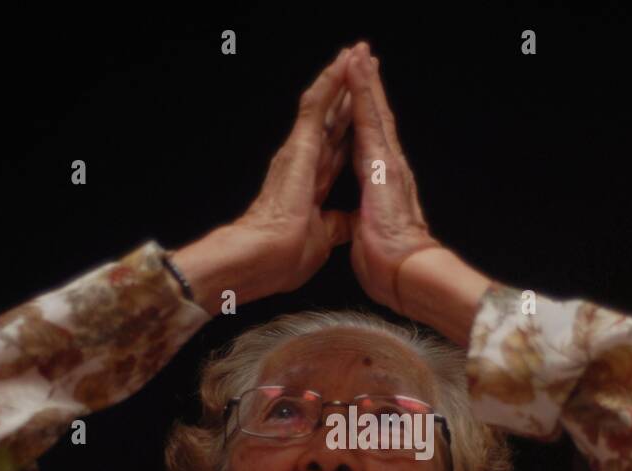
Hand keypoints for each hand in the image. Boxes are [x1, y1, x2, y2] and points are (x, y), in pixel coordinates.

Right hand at [229, 45, 357, 297]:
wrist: (268, 257)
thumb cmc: (286, 255)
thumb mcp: (323, 238)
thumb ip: (334, 224)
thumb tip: (345, 223)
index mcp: (313, 183)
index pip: (337, 147)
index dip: (351, 128)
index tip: (363, 111)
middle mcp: (306, 161)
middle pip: (333, 120)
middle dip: (348, 95)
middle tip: (362, 68)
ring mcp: (301, 151)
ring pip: (323, 105)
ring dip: (340, 78)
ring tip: (354, 53)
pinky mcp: (299, 145)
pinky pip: (315, 105)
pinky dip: (329, 83)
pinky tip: (341, 63)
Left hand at [342, 43, 442, 313]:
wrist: (406, 272)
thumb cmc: (390, 264)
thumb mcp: (371, 239)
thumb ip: (368, 225)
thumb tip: (364, 228)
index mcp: (380, 186)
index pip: (368, 145)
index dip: (363, 120)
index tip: (359, 100)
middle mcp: (387, 168)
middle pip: (375, 121)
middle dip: (368, 90)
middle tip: (364, 60)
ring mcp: (387, 161)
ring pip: (373, 112)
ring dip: (366, 81)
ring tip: (360, 53)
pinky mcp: (382, 159)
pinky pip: (368, 117)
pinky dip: (362, 91)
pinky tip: (358, 68)